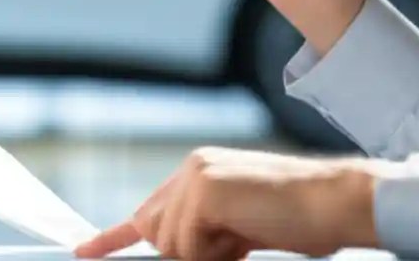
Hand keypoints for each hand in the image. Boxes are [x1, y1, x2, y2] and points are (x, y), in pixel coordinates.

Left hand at [74, 147, 384, 260]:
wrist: (334, 203)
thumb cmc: (299, 219)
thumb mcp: (239, 227)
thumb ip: (204, 232)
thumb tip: (172, 252)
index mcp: (201, 171)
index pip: (149, 211)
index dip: (115, 237)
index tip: (84, 251)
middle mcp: (192, 167)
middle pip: (155, 232)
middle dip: (186, 253)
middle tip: (234, 245)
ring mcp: (196, 176)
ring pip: (170, 245)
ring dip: (205, 256)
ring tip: (247, 238)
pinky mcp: (203, 191)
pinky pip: (186, 247)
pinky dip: (213, 255)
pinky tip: (245, 235)